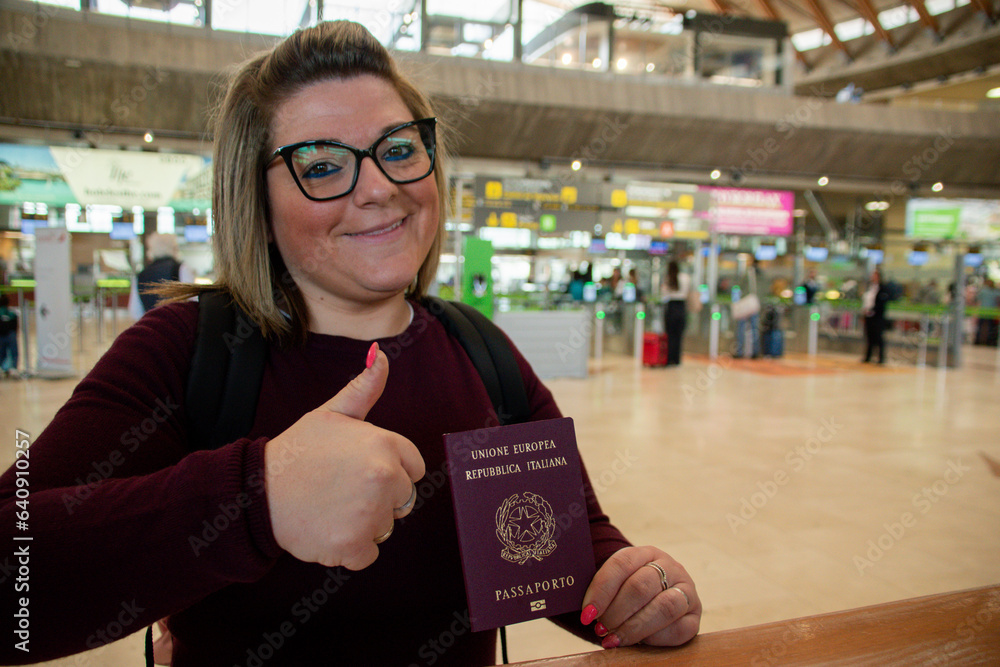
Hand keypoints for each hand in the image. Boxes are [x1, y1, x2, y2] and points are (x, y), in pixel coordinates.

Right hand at [265, 344, 424, 569]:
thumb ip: (364, 388)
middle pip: (404, 498)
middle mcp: (384, 478)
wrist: (257, 491)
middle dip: (380, 498)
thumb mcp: (332, 413)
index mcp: (384, 444)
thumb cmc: (298, 451)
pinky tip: (327, 528)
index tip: (359, 469)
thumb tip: (380, 354)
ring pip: (386, 526)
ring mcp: (369, 513)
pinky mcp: (353, 545)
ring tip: (331, 506)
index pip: (414, 467)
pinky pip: (369, 553)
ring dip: (364, 523)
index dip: (389, 469)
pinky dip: (351, 549)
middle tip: (341, 489)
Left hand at [580, 546, 699, 648]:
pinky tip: (639, 642)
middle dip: (616, 611)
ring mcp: (686, 590)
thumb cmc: (627, 592)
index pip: (621, 564)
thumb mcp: (616, 582)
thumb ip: (601, 590)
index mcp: (645, 553)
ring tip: (614, 639)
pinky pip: (679, 629)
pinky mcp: (695, 616)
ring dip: (635, 627)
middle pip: (641, 586)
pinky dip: (655, 638)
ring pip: (664, 607)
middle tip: (601, 628)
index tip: (587, 614)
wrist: (658, 599)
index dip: (602, 590)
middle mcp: (670, 567)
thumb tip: (585, 611)